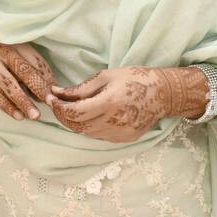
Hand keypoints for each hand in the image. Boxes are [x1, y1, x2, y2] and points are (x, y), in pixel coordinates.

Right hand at [0, 40, 56, 120]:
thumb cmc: (2, 66)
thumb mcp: (17, 63)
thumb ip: (33, 74)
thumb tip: (52, 92)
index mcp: (15, 43)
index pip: (35, 60)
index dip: (47, 77)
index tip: (55, 94)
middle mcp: (0, 48)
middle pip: (22, 70)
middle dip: (38, 88)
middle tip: (49, 103)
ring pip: (8, 84)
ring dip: (23, 102)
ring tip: (34, 115)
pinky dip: (8, 106)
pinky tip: (18, 116)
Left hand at [48, 66, 207, 142]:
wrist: (165, 94)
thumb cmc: (135, 79)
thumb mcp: (106, 77)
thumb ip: (80, 88)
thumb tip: (57, 93)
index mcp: (110, 103)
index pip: (75, 113)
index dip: (59, 107)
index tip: (51, 98)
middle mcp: (115, 122)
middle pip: (77, 126)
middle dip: (62, 115)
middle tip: (56, 103)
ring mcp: (121, 134)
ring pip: (86, 133)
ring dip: (74, 122)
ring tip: (71, 108)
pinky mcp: (125, 139)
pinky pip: (98, 136)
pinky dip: (88, 127)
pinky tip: (88, 115)